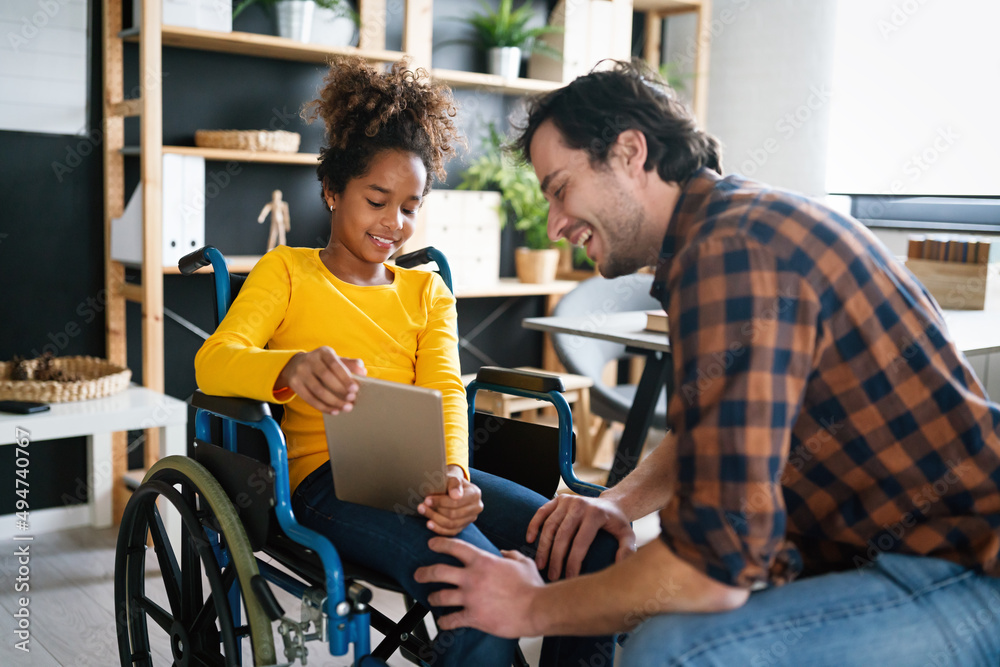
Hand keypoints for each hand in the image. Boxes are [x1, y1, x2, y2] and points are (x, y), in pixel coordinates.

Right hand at [275, 347, 365, 413]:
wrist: (295, 365)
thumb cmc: (323, 364)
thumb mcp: (335, 360)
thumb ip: (350, 364)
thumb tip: (363, 371)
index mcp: (323, 352)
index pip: (335, 364)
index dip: (345, 377)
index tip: (355, 389)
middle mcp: (310, 359)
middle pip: (326, 377)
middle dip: (340, 390)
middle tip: (352, 399)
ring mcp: (300, 372)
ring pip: (318, 390)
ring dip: (334, 401)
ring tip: (346, 407)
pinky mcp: (295, 384)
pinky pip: (310, 399)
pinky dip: (323, 407)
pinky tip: (334, 411)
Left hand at [414, 537, 544, 637]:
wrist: (536, 608)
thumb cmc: (531, 586)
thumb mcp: (522, 562)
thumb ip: (509, 554)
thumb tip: (503, 553)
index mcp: (483, 560)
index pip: (454, 547)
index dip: (440, 544)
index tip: (431, 544)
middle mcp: (472, 578)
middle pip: (438, 571)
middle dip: (424, 572)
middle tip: (418, 574)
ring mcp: (470, 598)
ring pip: (440, 596)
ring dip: (432, 598)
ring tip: (431, 598)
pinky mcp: (473, 617)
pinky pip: (451, 620)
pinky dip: (444, 622)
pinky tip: (443, 622)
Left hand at [418, 466, 482, 535]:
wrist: (453, 488)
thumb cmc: (451, 482)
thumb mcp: (452, 478)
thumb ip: (454, 484)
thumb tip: (456, 496)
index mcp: (475, 494)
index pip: (456, 502)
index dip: (440, 502)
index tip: (426, 500)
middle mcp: (476, 508)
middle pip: (453, 514)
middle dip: (435, 511)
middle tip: (421, 507)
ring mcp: (471, 519)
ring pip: (451, 524)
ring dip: (435, 519)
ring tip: (423, 512)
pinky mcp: (464, 527)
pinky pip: (451, 532)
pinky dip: (439, 529)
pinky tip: (429, 524)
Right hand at [527, 494, 635, 579]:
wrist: (611, 503)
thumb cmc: (617, 523)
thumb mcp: (628, 535)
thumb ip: (627, 550)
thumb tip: (620, 565)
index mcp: (595, 515)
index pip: (580, 542)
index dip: (573, 562)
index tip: (569, 578)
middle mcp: (579, 505)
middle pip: (562, 535)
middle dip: (555, 558)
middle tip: (551, 576)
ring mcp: (567, 501)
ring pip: (549, 526)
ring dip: (543, 547)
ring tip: (540, 565)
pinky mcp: (558, 499)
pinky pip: (541, 512)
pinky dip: (534, 525)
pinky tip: (530, 540)